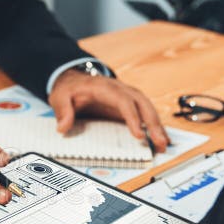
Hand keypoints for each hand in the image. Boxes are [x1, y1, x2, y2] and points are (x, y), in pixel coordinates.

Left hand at [50, 69, 169, 151]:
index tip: (138, 134)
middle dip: (153, 123)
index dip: (132, 117)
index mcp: (105, 87)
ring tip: (163, 143)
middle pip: (142, 103)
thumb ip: (62, 111)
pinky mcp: (129, 105)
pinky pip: (145, 113)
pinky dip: (154, 125)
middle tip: (159, 142)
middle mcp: (120, 90)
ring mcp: (127, 96)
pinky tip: (160, 138)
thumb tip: (63, 127)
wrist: (74, 80)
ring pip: (148, 108)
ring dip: (157, 126)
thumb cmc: (70, 89)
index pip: (123, 101)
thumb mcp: (59, 97)